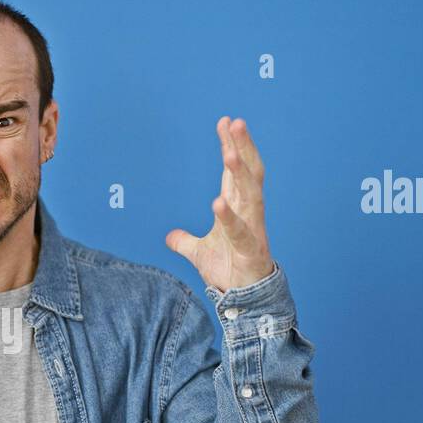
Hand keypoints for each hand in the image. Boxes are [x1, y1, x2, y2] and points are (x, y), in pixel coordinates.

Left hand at [165, 116, 274, 292]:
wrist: (245, 301)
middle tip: (235, 122)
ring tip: (230, 153)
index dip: (231, 146)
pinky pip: (240, 231)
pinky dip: (229, 217)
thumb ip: (184, 241)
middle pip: (248, 173)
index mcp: (237, 208)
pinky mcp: (251, 251)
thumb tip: (170, 237)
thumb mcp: (199, 253)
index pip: (234, 171)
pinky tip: (218, 202)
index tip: (225, 121)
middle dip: (242, 147)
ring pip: (250, 195)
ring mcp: (252, 230)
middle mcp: (248, 213)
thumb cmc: (228, 271)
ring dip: (240, 173)